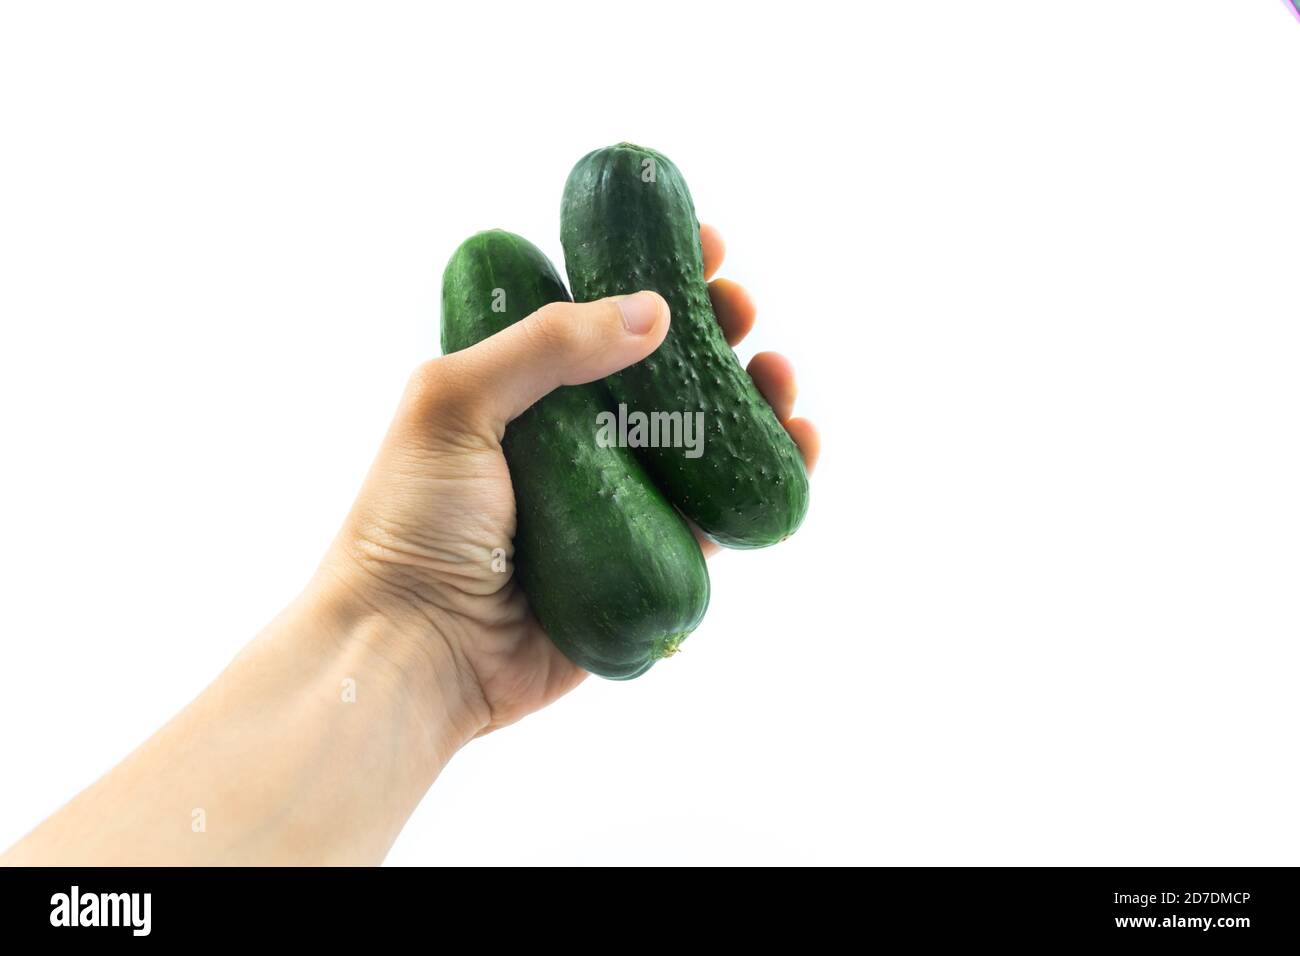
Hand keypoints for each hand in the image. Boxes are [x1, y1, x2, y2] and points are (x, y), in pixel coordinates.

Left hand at [320, 226, 820, 738]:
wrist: (416, 650)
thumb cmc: (411, 522)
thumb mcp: (452, 402)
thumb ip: (543, 345)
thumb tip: (653, 311)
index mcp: (526, 390)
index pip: (603, 315)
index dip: (657, 274)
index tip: (706, 245)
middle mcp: (579, 438)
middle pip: (666, 370)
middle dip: (716, 329)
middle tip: (744, 307)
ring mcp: (620, 499)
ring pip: (706, 437)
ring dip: (755, 396)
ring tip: (779, 373)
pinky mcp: (651, 559)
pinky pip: (721, 512)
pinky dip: (767, 477)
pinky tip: (799, 442)